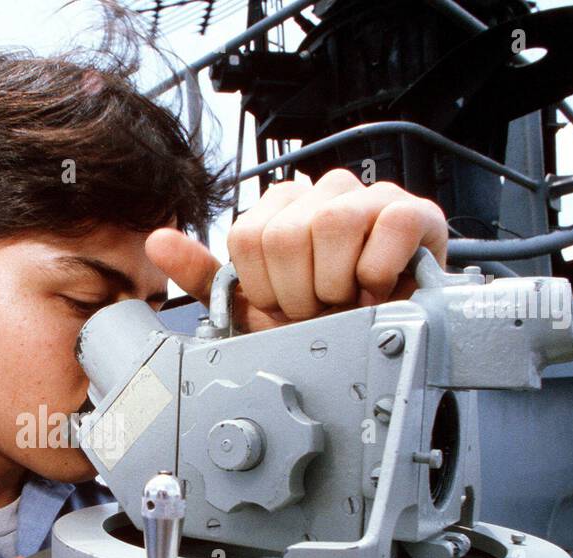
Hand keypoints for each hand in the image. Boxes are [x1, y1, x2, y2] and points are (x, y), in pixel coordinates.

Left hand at [147, 169, 448, 331]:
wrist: (382, 347)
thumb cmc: (324, 325)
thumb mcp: (255, 308)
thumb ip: (205, 275)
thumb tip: (157, 240)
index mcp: (283, 210)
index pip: (247, 235)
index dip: (265, 285)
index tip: (285, 305)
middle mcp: (324, 195)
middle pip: (286, 232)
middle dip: (300, 291)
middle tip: (319, 307)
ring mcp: (371, 199)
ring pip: (333, 223)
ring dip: (338, 283)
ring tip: (348, 300)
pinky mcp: (415, 212)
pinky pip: (388, 226)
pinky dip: (378, 272)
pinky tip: (378, 289)